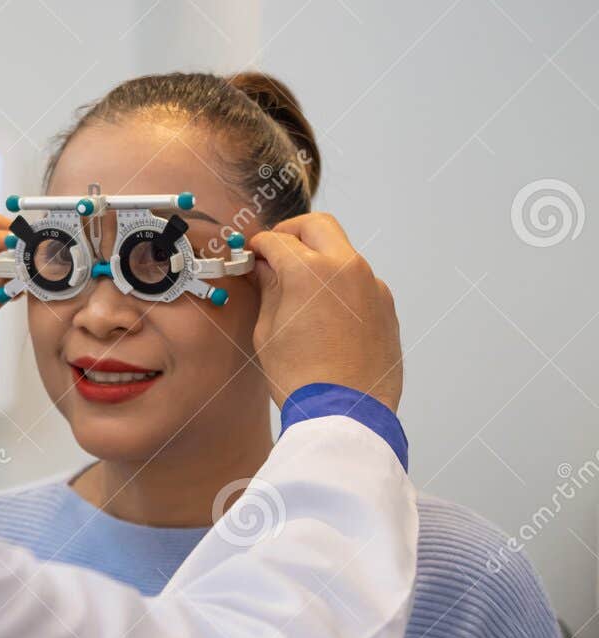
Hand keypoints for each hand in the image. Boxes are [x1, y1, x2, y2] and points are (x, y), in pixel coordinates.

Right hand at [250, 213, 401, 410]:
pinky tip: (324, 311)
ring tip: (300, 286)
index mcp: (310, 271)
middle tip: (276, 249)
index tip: (252, 254)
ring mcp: (371, 285)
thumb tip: (265, 269)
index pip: (277, 240)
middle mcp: (346, 268)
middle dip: (292, 232)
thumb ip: (268, 290)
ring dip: (319, 257)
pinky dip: (338, 283)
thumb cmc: (302, 378)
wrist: (346, 412)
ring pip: (341, 251)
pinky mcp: (385, 305)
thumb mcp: (268, 331)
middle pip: (317, 226)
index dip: (258, 246)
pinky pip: (358, 280)